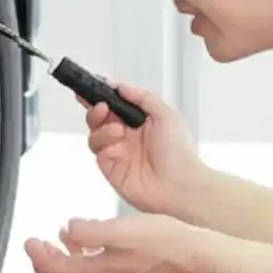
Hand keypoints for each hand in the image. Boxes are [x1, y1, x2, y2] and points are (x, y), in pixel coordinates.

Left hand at [25, 213, 206, 272]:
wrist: (199, 257)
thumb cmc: (166, 243)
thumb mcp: (120, 229)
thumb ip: (89, 231)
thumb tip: (68, 229)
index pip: (56, 269)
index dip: (38, 255)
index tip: (30, 242)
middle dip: (48, 260)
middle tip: (39, 244)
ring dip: (68, 260)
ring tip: (64, 241)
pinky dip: (88, 261)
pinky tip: (96, 245)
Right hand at [81, 81, 204, 215]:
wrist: (179, 186)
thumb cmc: (179, 154)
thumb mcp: (166, 114)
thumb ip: (143, 97)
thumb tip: (120, 86)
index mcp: (140, 122)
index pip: (116, 105)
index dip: (102, 95)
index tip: (92, 85)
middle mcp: (127, 136)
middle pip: (100, 118)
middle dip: (95, 108)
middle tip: (100, 106)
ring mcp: (118, 152)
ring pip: (95, 133)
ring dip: (100, 125)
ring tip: (116, 128)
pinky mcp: (110, 168)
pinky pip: (97, 150)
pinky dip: (102, 141)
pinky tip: (116, 140)